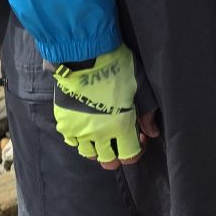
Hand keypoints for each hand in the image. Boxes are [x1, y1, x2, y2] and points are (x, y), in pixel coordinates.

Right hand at [52, 46, 143, 165]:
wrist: (83, 53)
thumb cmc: (115, 65)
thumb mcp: (138, 83)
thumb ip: (146, 110)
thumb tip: (151, 132)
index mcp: (120, 126)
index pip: (130, 156)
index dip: (137, 150)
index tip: (139, 137)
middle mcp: (99, 134)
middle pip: (108, 161)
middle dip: (117, 154)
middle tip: (119, 139)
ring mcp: (79, 130)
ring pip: (89, 154)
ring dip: (98, 149)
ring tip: (102, 135)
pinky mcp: (64, 122)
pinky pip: (72, 142)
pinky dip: (79, 139)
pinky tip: (86, 126)